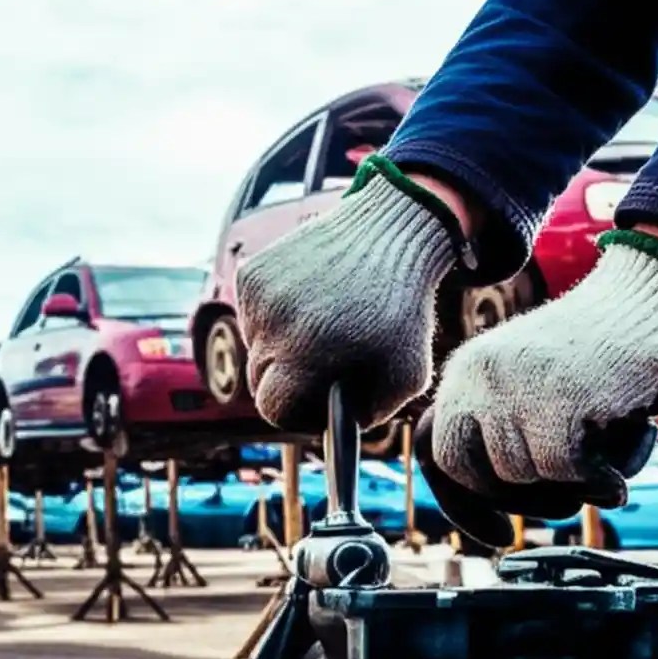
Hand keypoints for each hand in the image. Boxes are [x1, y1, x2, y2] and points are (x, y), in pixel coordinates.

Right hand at [236, 169, 457, 432]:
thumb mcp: (406, 372)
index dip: (298, 414)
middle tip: (320, 369)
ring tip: (320, 327)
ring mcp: (257, 297)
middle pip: (260, 380)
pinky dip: (275, 316)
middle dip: (288, 382)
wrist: (389, 230)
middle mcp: (272, 325)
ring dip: (281, 347)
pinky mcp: (251, 273)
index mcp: (307, 354)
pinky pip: (252, 315)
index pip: (274, 408)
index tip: (318, 405)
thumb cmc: (403, 307)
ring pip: (254, 347)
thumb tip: (334, 428)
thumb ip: (370, 413)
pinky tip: (308, 300)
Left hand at [418, 233, 657, 546]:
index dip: (460, 502)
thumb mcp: (529, 387)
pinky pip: (562, 471)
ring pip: (519, 476)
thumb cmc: (601, 356)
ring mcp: (510, 384)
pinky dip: (598, 477)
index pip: (434, 452)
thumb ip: (498, 430)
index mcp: (465, 371)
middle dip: (516, 498)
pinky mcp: (552, 398)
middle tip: (568, 489)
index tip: (497, 535)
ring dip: (570, 482)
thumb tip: (480, 507)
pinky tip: (624, 448)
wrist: (650, 303)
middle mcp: (475, 374)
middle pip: (468, 472)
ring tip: (607, 441)